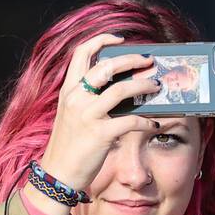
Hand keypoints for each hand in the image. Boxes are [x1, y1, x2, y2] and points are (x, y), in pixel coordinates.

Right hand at [34, 33, 162, 202]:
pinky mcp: (100, 134)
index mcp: (69, 91)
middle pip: (107, 66)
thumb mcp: (71, 116)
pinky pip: (130, 121)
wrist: (58, 175)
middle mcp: (77, 98)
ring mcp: (88, 115)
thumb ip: (86, 100)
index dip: (101, 40)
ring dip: (143, 86)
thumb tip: (115, 90)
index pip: (82, 53)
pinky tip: (154, 123)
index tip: (119, 39)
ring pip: (121, 89)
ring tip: (156, 86)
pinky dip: (145, 121)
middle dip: (132, 59)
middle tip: (148, 61)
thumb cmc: (68, 148)